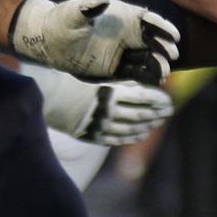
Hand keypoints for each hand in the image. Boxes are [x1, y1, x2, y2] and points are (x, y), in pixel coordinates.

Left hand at [9, 0, 180, 82]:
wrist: (50, 42)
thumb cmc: (61, 21)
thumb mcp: (72, 13)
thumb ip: (87, 7)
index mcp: (122, 17)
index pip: (148, 20)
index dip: (163, 27)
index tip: (174, 36)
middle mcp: (127, 34)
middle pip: (153, 40)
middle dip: (164, 48)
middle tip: (172, 56)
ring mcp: (123, 51)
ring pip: (148, 58)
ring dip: (158, 65)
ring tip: (162, 75)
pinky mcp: (116, 68)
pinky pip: (137, 73)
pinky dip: (147, 77)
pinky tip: (156, 82)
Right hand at [30, 66, 174, 145]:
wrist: (46, 98)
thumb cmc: (71, 80)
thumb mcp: (96, 76)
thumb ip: (119, 81)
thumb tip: (144, 82)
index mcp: (107, 92)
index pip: (141, 96)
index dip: (157, 99)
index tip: (168, 100)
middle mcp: (106, 111)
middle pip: (139, 114)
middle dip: (157, 113)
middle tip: (169, 111)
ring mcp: (99, 126)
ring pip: (130, 128)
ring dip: (148, 125)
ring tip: (158, 122)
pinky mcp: (92, 136)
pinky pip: (117, 140)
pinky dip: (132, 137)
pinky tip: (142, 134)